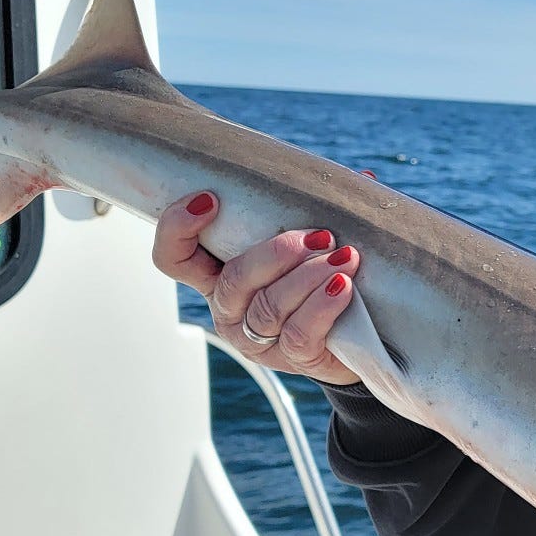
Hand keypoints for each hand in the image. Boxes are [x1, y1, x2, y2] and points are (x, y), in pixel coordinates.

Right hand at [153, 191, 360, 387]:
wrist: (360, 334)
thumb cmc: (325, 276)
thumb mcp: (311, 242)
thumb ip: (319, 209)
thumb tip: (362, 177)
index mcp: (219, 274)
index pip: (174, 258)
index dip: (178, 229)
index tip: (210, 200)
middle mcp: (231, 309)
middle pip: (232, 281)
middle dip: (275, 254)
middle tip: (318, 236)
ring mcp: (258, 339)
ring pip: (268, 307)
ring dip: (308, 276)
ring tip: (344, 256)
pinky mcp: (293, 358)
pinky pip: (299, 333)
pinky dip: (322, 306)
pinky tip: (343, 286)